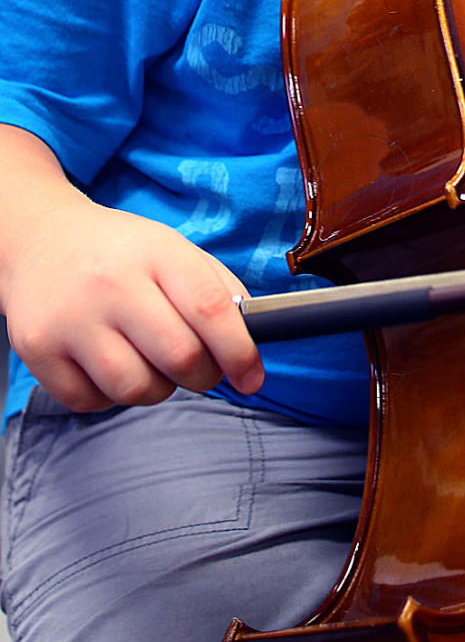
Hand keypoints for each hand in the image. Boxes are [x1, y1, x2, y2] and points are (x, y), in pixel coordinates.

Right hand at [5, 188, 263, 411]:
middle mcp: (110, 283)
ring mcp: (70, 318)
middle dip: (203, 376)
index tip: (251, 377)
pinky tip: (109, 365)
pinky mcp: (37, 349)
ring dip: (157, 389)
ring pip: (136, 388)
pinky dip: (109, 396)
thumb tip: (250, 343)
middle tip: (200, 369)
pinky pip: (90, 401)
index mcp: (156, 252)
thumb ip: (218, 291)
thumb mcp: (174, 250)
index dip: (240, 352)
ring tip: (151, 363)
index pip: (210, 308)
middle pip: (179, 357)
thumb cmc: (121, 253)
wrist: (40, 239)